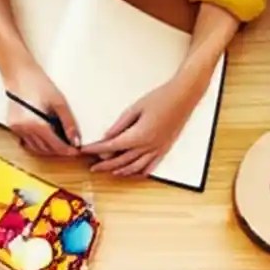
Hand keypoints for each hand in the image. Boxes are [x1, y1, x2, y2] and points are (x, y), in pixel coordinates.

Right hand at [4, 64, 79, 157]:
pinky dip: (38, 143)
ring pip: (36, 148)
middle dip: (59, 150)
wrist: (19, 73)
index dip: (67, 150)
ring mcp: (17, 129)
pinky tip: (46, 138)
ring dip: (48, 149)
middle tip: (70, 147)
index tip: (76, 150)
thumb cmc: (38, 83)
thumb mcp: (59, 102)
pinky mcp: (13, 126)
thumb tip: (76, 140)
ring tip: (60, 143)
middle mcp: (24, 129)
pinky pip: (28, 142)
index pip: (55, 145)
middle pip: (46, 149)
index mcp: (37, 124)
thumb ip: (68, 122)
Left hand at [80, 76, 197, 176]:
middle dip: (104, 165)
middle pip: (121, 160)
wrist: (184, 96)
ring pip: (135, 167)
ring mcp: (157, 149)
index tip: (85, 150)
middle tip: (92, 167)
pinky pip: (150, 166)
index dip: (96, 149)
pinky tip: (132, 173)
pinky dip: (139, 172)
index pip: (111, 146)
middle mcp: (148, 146)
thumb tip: (107, 136)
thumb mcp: (135, 108)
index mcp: (138, 135)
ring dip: (120, 171)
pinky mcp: (164, 149)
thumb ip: (120, 125)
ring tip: (109, 171)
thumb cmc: (160, 98)